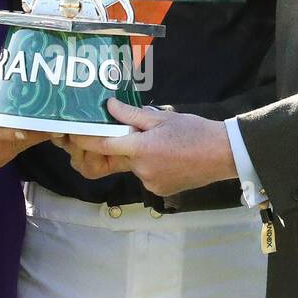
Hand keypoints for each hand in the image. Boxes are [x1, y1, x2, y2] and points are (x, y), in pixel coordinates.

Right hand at [0, 88, 48, 181]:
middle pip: (15, 141)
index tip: (37, 124)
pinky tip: (36, 129)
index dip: (18, 130)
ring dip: (34, 136)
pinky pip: (14, 151)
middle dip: (36, 130)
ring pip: (18, 147)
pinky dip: (26, 140)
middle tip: (56, 118)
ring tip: (51, 121)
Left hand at [64, 99, 236, 198]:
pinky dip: (149, 165)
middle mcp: (141, 169)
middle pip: (117, 156)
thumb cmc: (195, 132)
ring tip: (160, 143)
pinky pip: (146, 175)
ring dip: (136, 155)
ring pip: (132, 166)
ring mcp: (150, 182)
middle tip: (128, 134)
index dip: (84, 139)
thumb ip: (132, 114)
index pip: (102, 144)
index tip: (73, 133)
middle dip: (116, 145)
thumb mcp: (163, 118)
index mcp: (141, 148)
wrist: (224, 154)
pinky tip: (168, 156)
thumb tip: (109, 107)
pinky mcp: (160, 190)